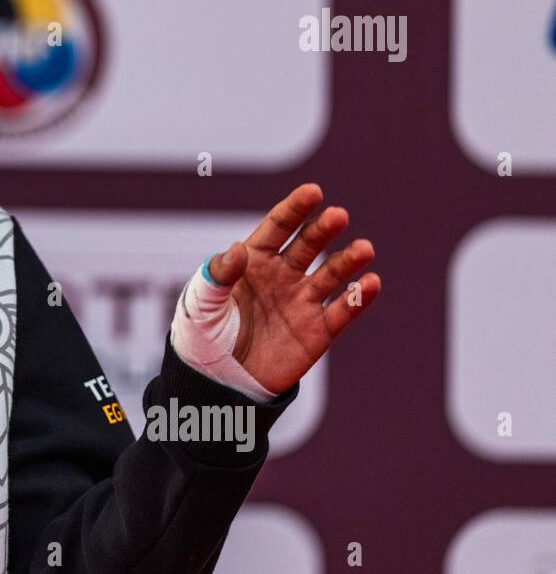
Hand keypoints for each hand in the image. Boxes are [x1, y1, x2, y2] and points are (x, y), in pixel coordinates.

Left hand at [207, 183, 380, 394]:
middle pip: (309, 244)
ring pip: (332, 273)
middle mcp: (283, 274)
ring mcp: (302, 300)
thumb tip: (238, 248)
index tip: (313, 192)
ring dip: (349, 259)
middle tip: (338, 216)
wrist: (217, 381)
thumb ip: (219, 275)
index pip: (278, 227)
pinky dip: (358, 297)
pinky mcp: (318, 330)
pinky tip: (369, 283)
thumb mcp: (202, 303)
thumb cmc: (203, 335)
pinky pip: (343, 310)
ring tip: (364, 248)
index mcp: (253, 260)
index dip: (295, 209)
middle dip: (324, 229)